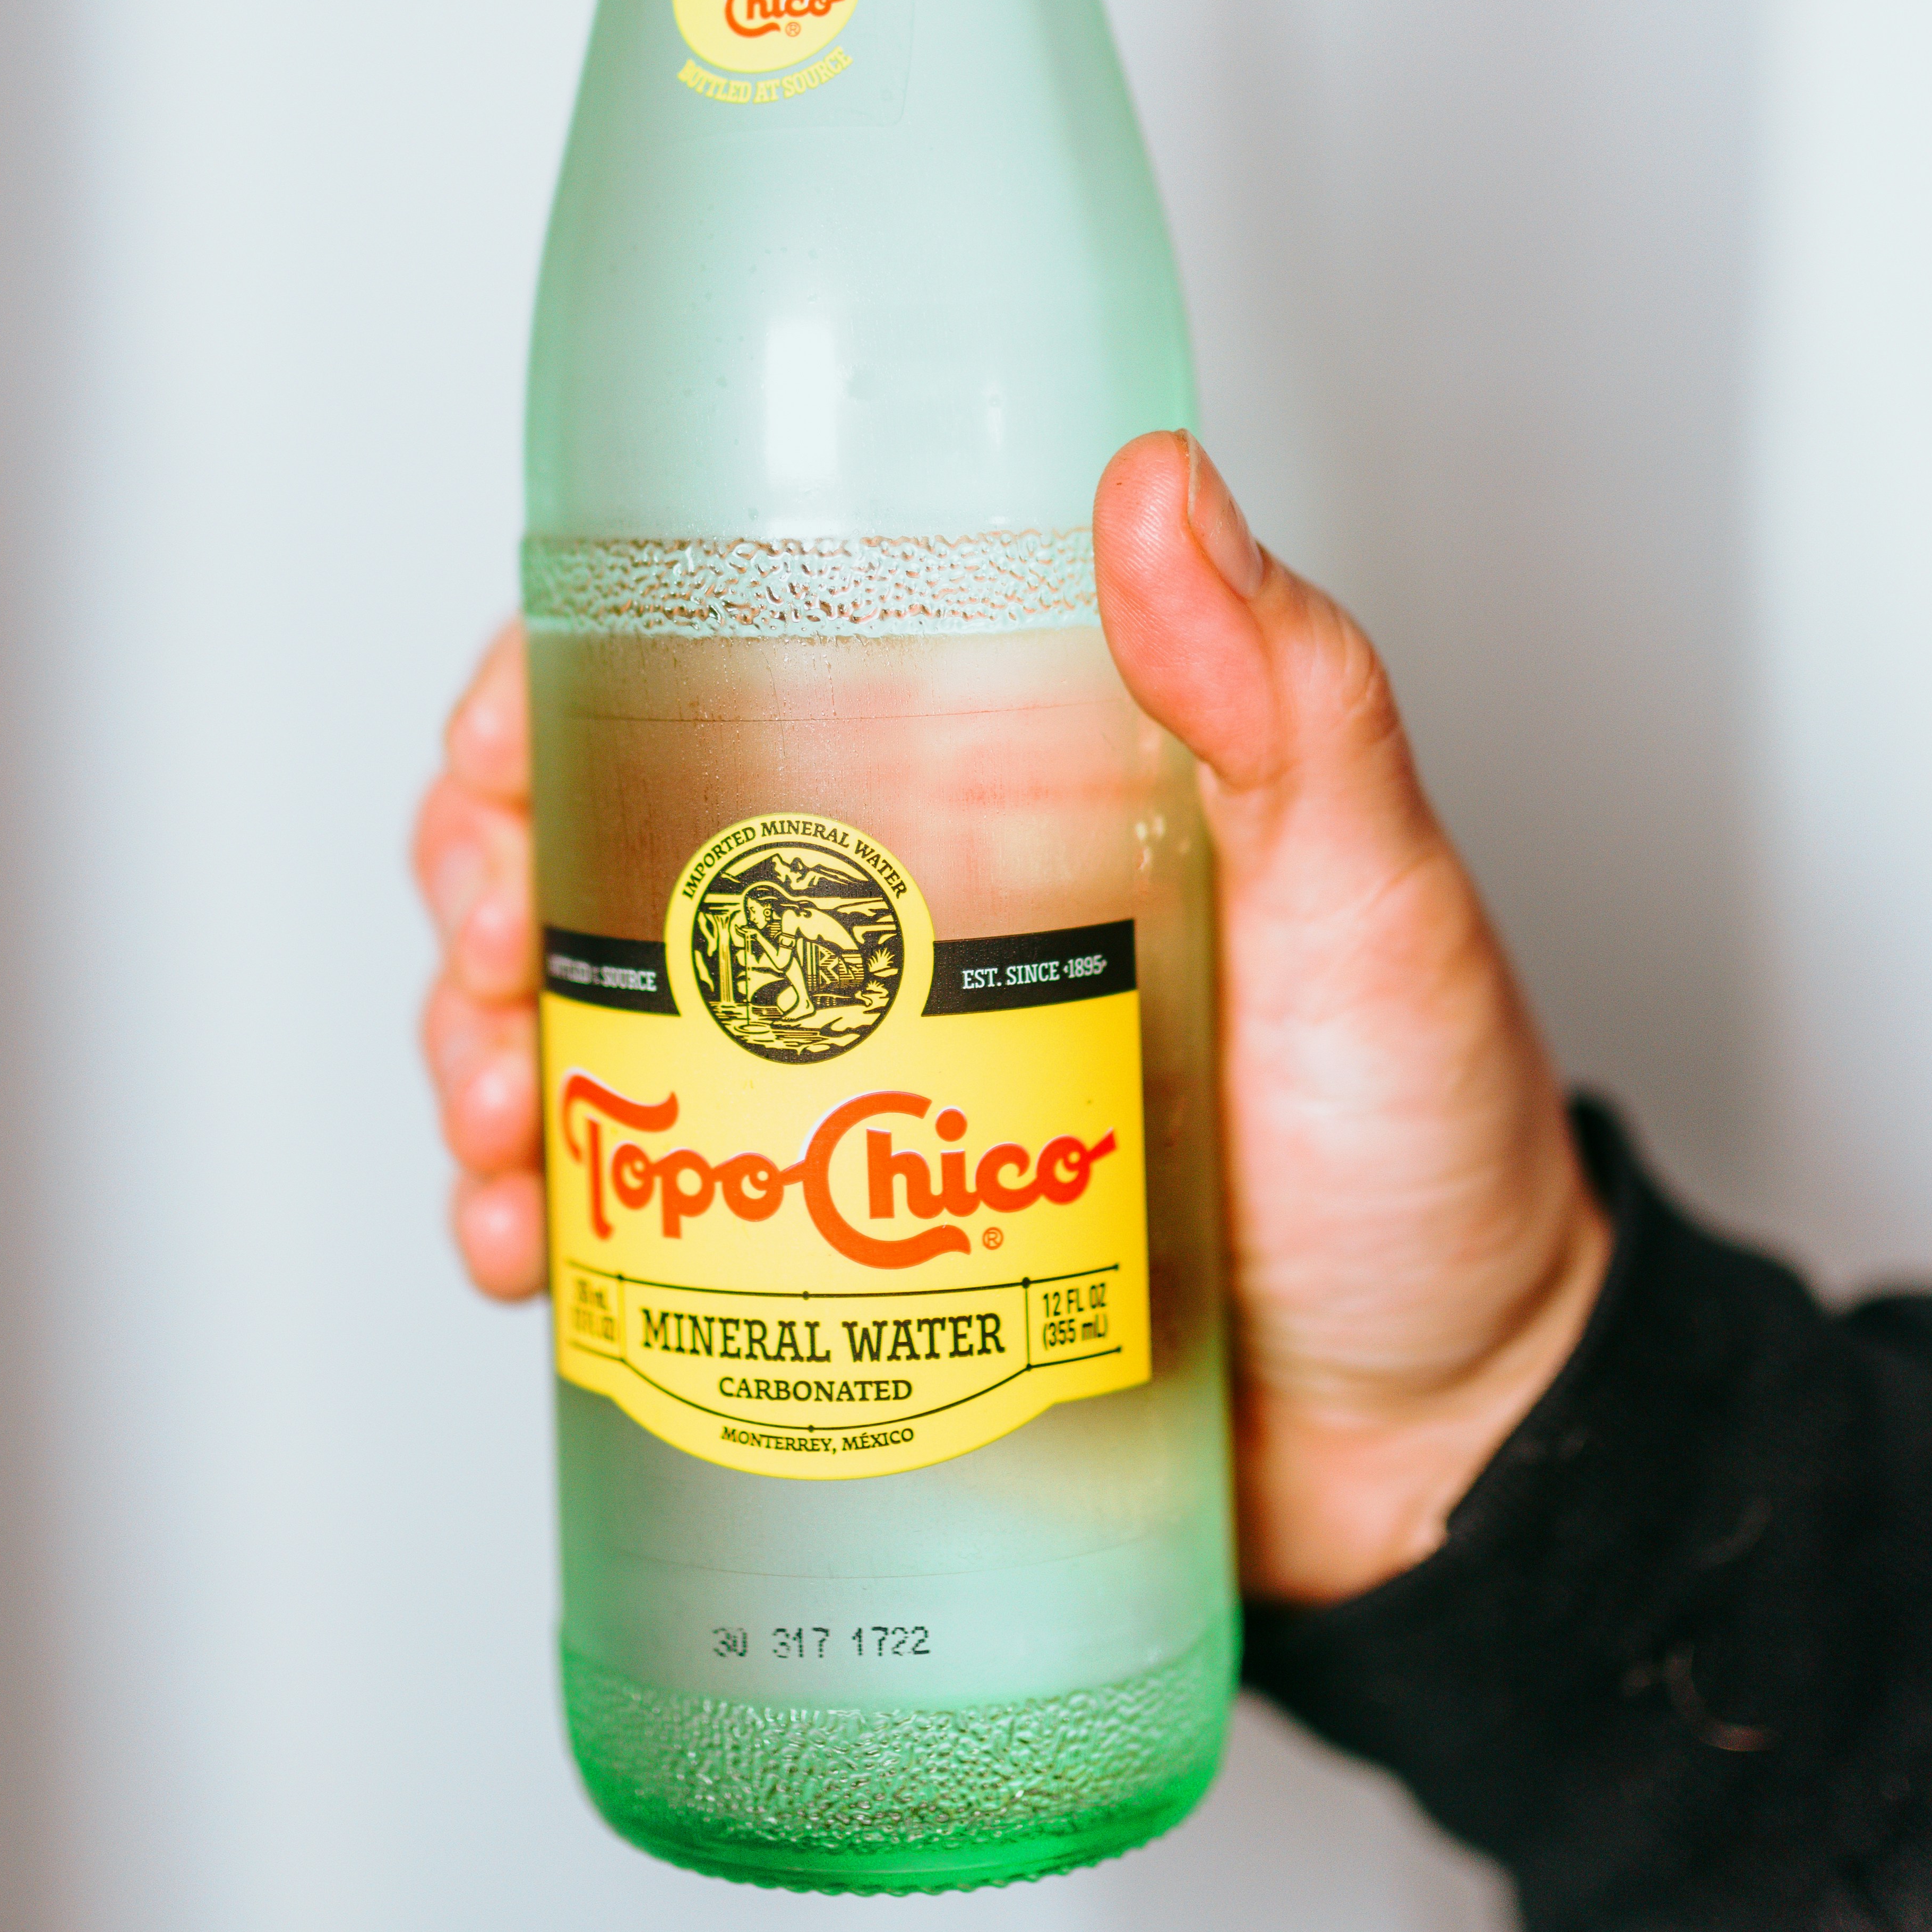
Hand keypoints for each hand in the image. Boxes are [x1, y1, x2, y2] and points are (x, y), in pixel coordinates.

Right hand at [410, 434, 1608, 1603]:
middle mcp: (897, 918)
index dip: (557, 692)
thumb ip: (1292, 702)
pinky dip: (546, 1223)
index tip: (498, 753)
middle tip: (485, 970)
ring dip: (487, 1059)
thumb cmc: (1429, 1156)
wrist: (1448, 1446)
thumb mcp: (1372, 901)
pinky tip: (524, 1256)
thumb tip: (1157, 485)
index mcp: (995, 785)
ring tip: (501, 1142)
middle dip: (483, 890)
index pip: (724, 673)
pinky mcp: (836, 1251)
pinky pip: (645, 1215)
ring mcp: (852, 1089)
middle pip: (605, 846)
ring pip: (592, 1027)